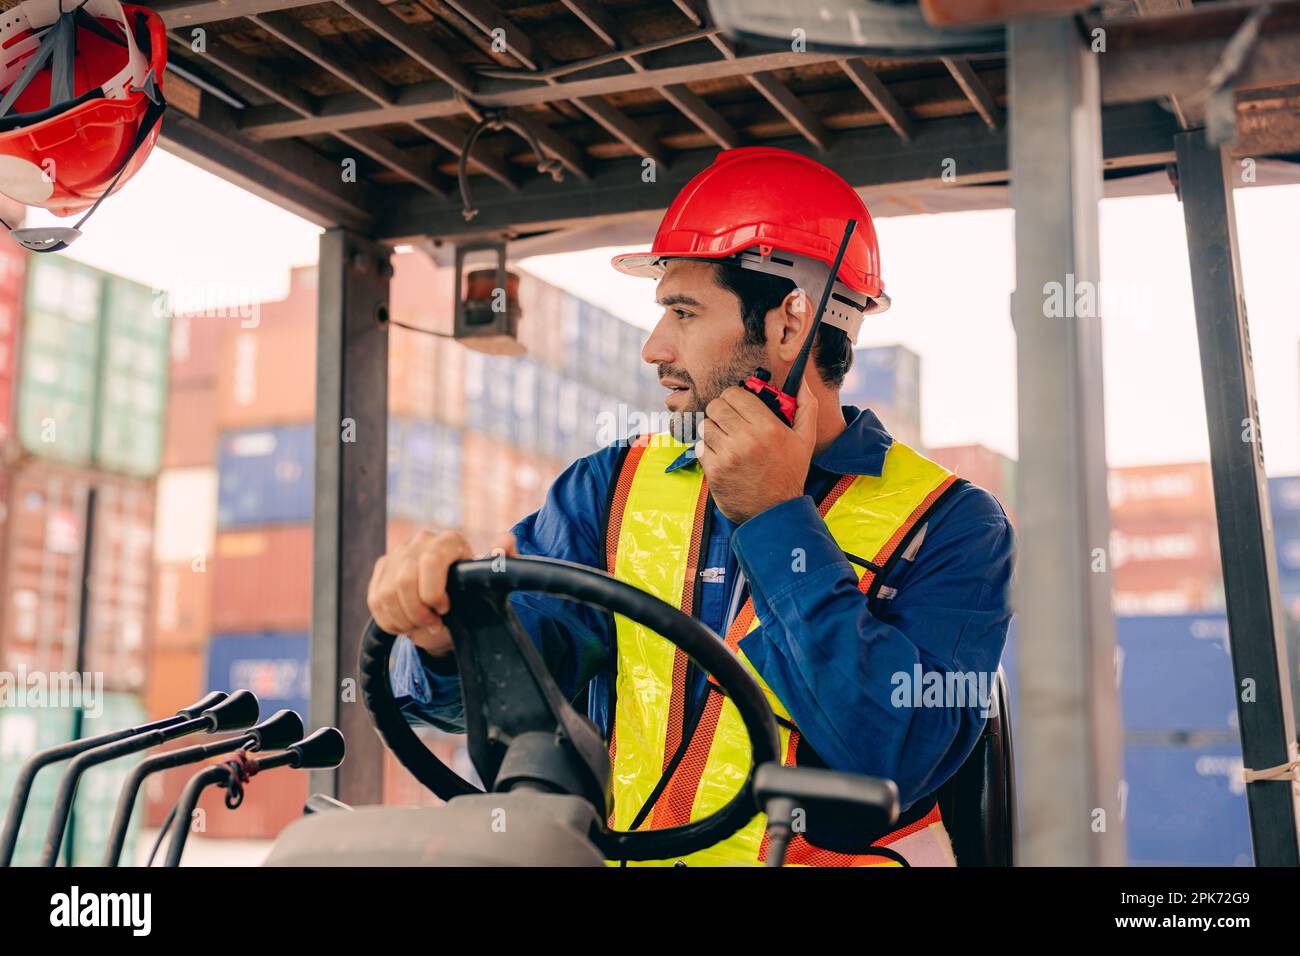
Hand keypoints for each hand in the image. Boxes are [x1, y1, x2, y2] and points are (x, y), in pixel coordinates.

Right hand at [366, 529, 517, 655]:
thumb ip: (504, 562)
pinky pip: (375, 599)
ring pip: (386, 593)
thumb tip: (506, 540)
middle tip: (433, 625)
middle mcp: (422, 540)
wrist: (451, 602)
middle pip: (404, 581)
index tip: (444, 610)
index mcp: (450, 541)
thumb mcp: (491, 583)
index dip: (433, 592)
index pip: (431, 561)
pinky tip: (406, 623)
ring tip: (421, 625)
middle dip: (417, 612)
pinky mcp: (382, 567)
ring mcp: (399, 552)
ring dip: (402, 619)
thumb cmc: (474, 593)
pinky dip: (389, 620)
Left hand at [696, 377, 817, 523]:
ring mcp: (727, 456)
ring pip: (705, 426)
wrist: (774, 512)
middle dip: (721, 411)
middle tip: (730, 421)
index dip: (734, 397)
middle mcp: (746, 439)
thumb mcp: (805, 439)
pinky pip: (700, 447)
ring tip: (727, 440)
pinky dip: (708, 450)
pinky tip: (722, 457)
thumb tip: (803, 381)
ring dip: (713, 430)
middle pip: (715, 406)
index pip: (734, 393)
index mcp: (768, 427)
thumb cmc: (790, 473)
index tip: (738, 405)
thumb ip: (806, 406)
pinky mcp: (714, 471)